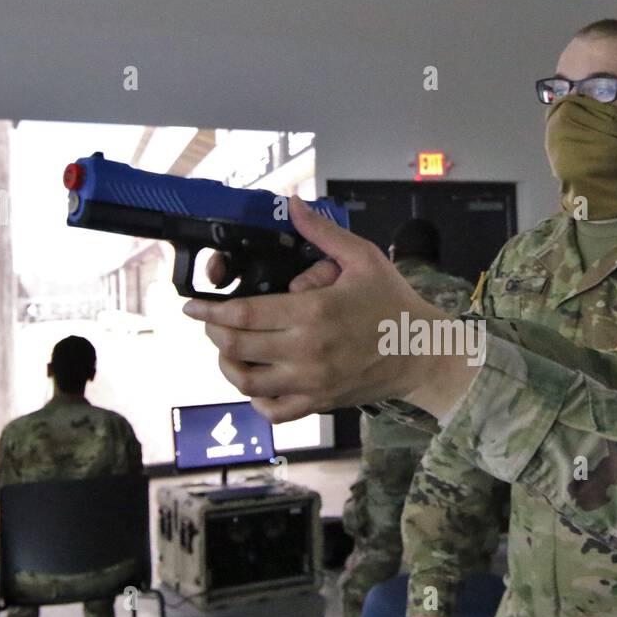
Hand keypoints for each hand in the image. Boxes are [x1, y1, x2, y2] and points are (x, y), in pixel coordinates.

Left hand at [182, 197, 480, 421]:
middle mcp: (307, 351)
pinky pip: (273, 411)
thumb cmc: (394, 304)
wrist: (422, 353)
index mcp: (313, 312)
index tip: (193, 307)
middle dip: (214, 334)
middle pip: (236, 348)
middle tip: (212, 324)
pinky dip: (256, 399)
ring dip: (228, 366)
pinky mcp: (319, 403)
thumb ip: (323, 234)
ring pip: (247, 382)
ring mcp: (311, 382)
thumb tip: (294, 205)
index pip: (243, 315)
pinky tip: (257, 382)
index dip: (209, 311)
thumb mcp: (363, 259)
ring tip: (229, 351)